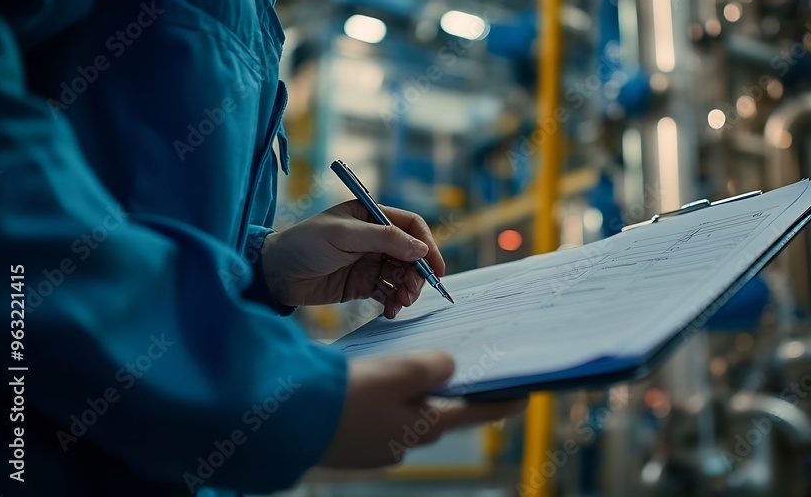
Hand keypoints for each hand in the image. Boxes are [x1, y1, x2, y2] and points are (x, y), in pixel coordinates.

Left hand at [261, 200, 445, 316]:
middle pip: (411, 255)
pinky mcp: (363, 284)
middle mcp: (375, 238)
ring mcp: (370, 262)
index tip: (435, 267)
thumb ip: (384, 239)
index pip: (410, 227)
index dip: (427, 245)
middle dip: (416, 274)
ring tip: (400, 303)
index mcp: (371, 216)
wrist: (275, 274)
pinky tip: (390, 310)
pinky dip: (393, 301)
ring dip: (407, 290)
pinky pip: (388, 292)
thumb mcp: (345, 235)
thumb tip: (420, 249)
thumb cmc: (304, 244)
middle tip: (413, 292)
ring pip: (402, 276)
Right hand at [320, 351, 526, 467]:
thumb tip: (448, 368)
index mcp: (423, 427)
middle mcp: (404, 443)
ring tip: (416, 365)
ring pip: (406, 412)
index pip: (474, 414)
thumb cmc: (346, 396)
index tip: (526, 396)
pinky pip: (380, 415)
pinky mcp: (352, 440)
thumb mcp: (399, 372)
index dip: (501, 403)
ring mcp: (376, 445)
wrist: (285, 422)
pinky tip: (376, 378)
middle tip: (464, 370)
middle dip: (451, 393)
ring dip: (414, 392)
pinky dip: (386, 397)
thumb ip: (433, 367)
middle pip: (439, 413)